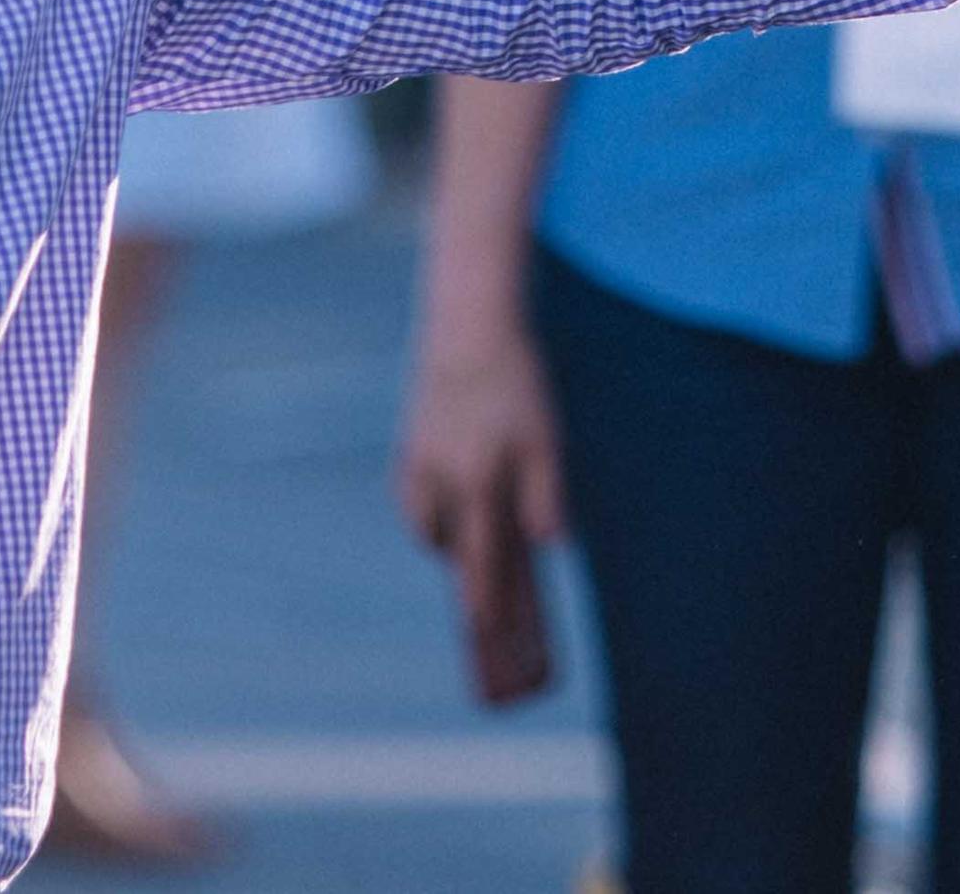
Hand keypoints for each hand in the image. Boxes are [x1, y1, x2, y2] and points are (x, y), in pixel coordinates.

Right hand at [393, 304, 566, 705]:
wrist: (469, 325)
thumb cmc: (517, 384)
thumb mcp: (545, 438)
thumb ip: (546, 494)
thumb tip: (550, 546)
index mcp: (477, 481)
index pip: (477, 558)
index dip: (480, 601)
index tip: (484, 633)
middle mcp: (441, 480)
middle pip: (450, 550)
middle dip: (466, 584)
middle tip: (480, 615)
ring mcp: (419, 463)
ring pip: (430, 526)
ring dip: (452, 543)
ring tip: (477, 547)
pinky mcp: (409, 445)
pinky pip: (416, 498)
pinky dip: (432, 512)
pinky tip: (454, 506)